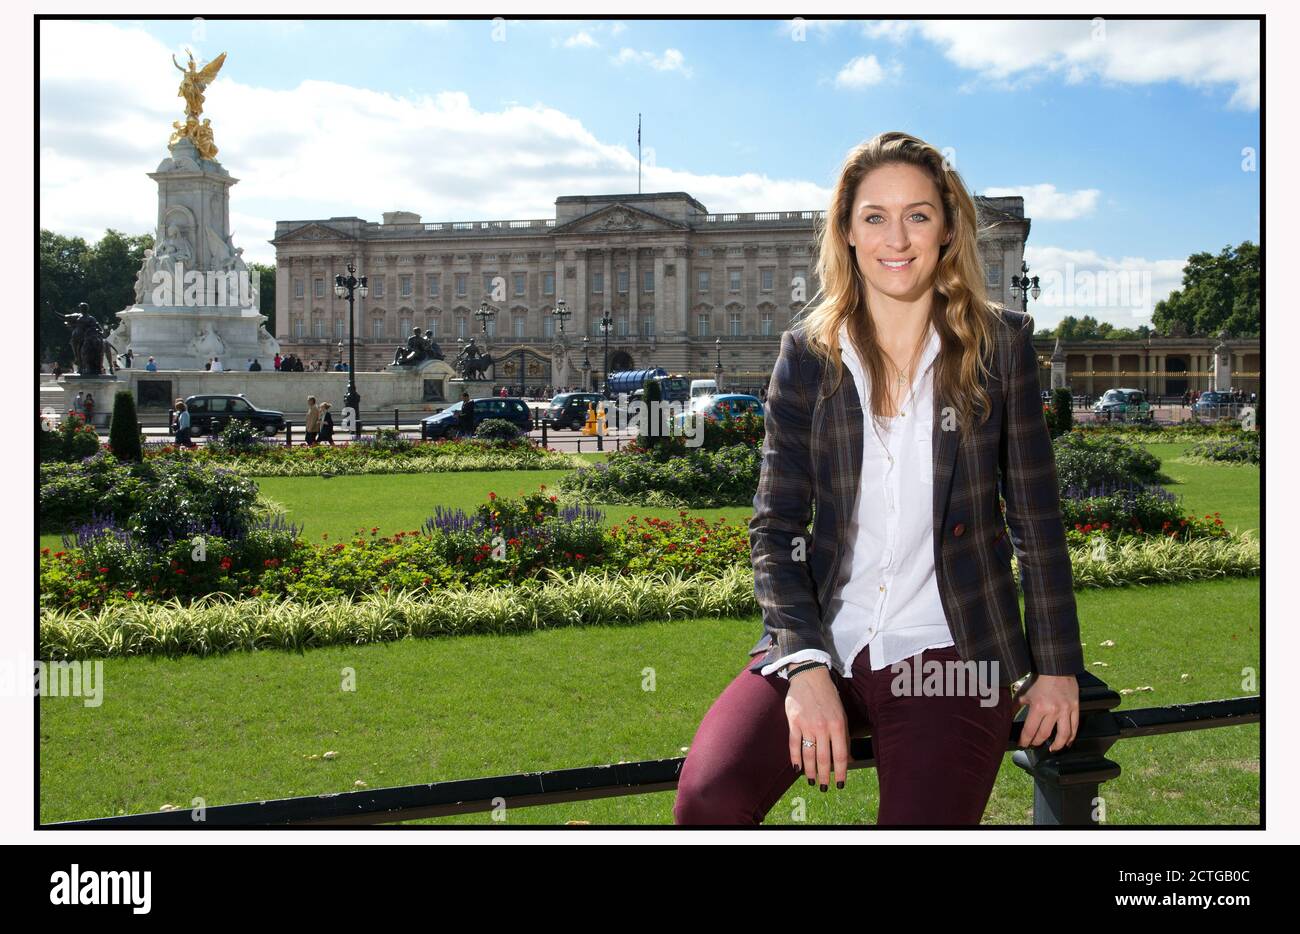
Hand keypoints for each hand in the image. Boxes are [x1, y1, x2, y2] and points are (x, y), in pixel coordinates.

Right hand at [785, 667, 849, 790]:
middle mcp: (823, 727)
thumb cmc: (828, 696)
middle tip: (825, 788)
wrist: (809, 676)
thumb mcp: (841, 714)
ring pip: (808, 754)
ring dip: (810, 771)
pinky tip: (797, 768)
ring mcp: (807, 725)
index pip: (840, 755)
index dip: (840, 772)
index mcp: (838, 725)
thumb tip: (847, 759)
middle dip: (824, 776)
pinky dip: (795, 758)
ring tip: (812, 781)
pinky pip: (794, 744)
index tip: (840, 784)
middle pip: (823, 758)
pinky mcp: (794, 722)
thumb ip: (843, 736)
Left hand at [1013, 673, 1078, 751]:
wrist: (1055, 667)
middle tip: (1033, 745)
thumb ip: (1014, 708)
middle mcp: (1053, 711)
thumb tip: (1006, 720)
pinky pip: (1075, 726)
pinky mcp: (1075, 708)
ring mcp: (1065, 710)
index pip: (1030, 731)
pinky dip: (1071, 737)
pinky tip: (1067, 742)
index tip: (1022, 744)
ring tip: (1052, 749)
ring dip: (1057, 745)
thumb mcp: (1023, 693)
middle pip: (1045, 735)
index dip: (1025, 740)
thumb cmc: (1038, 680)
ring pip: (1063, 735)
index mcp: (1038, 707)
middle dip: (1037, 742)